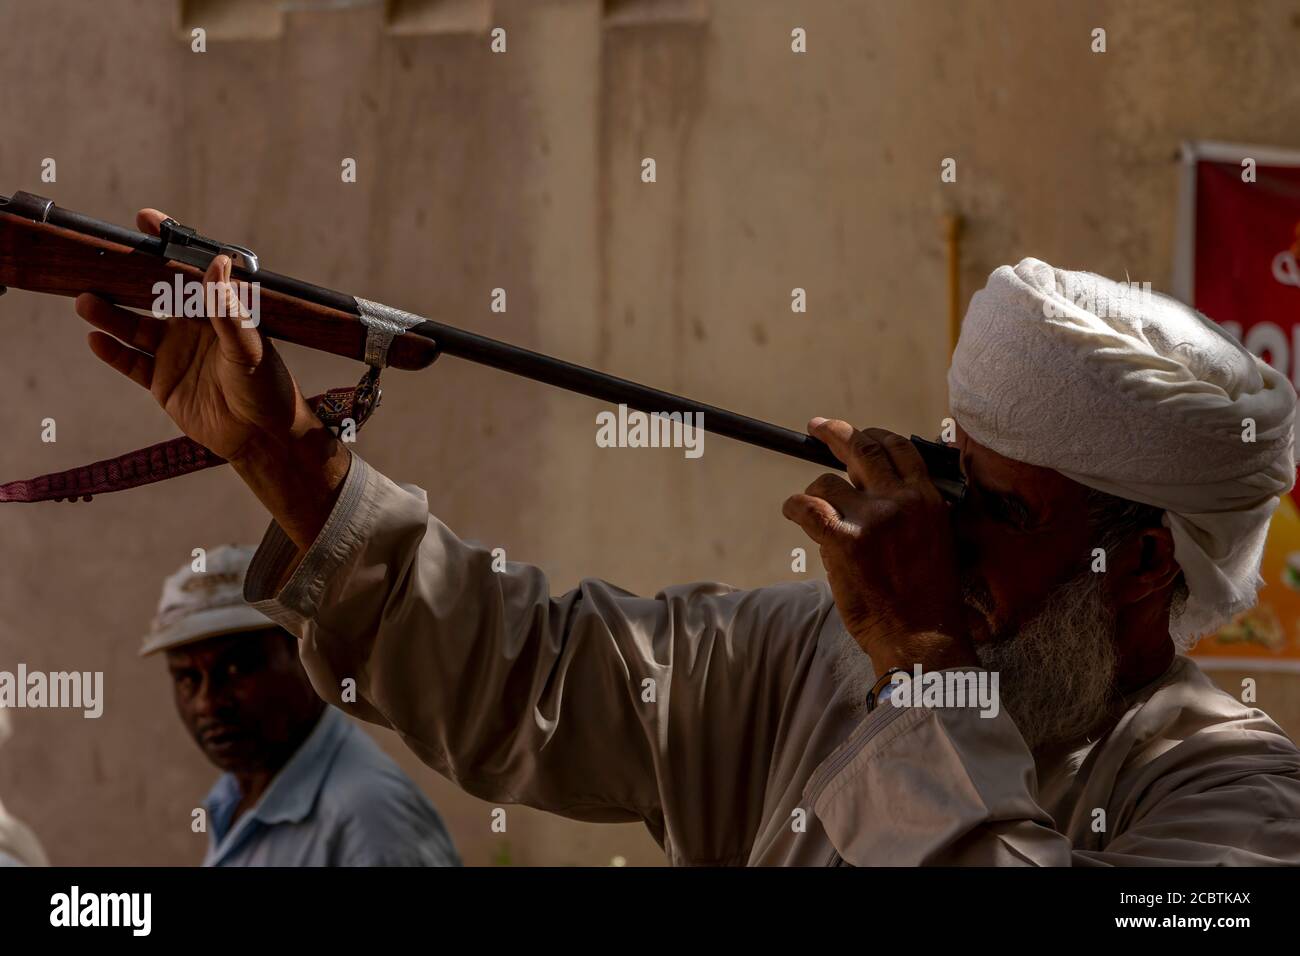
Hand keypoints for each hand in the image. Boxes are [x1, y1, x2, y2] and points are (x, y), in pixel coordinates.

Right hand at [74, 208, 348, 548]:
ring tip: (85, 300)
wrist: (261, 437)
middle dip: (125, 277)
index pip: (190, 269)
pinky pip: (130, 362)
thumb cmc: (266, 387)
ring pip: (132, 327)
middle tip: (98, 259)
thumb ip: (229, 309)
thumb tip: (218, 262)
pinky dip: (111, 352)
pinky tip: (94, 339)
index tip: (146, 219)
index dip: (169, 242)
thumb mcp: (250, 346)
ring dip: (108, 314)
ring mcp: (174, 353)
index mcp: (218, 310)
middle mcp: (193, 327)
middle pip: (151, 295)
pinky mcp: (162, 381)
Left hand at [782, 419, 976, 672]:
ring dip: (815, 494)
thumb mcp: (933, 542)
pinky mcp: (846, 541)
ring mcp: (874, 518)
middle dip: (835, 432)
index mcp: (928, 499)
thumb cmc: (927, 600)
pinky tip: (792, 511)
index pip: (899, 448)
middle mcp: (902, 500)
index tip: (857, 432)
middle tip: (817, 427)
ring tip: (813, 512)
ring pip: (827, 482)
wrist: (925, 639)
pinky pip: (808, 508)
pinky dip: (794, 506)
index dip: (873, 434)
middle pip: (862, 446)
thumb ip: (907, 512)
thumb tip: (862, 491)